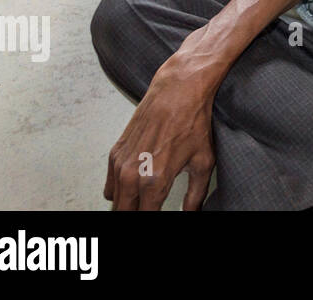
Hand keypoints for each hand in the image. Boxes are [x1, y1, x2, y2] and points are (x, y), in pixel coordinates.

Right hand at [103, 56, 217, 210]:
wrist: (178, 90)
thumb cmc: (194, 123)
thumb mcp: (203, 162)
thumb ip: (195, 196)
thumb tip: (191, 214)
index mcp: (154, 181)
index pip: (144, 219)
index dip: (151, 222)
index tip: (160, 218)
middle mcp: (131, 175)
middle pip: (124, 213)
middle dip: (136, 216)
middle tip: (151, 211)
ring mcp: (119, 163)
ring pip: (115, 202)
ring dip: (127, 206)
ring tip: (143, 206)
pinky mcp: (114, 153)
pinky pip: (109, 186)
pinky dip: (119, 192)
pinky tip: (135, 190)